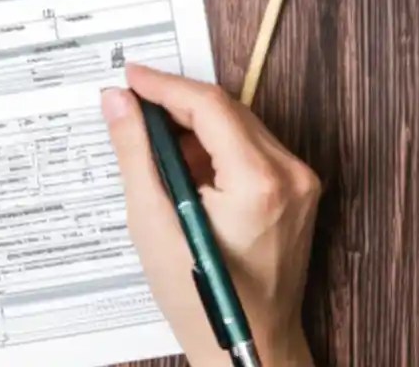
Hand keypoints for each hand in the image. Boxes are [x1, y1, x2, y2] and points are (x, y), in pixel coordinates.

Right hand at [102, 65, 319, 366]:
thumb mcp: (154, 221)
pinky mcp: (298, 192)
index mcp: (259, 181)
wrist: (251, 344)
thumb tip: (118, 103)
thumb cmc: (204, 297)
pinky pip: (253, 149)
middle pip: (227, 110)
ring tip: (154, 141)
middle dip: (177, 103)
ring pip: (240, 126)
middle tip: (132, 103)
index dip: (165, 86)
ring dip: (196, 125)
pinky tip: (186, 164)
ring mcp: (300, 184)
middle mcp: (290, 175)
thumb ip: (136, 152)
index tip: (131, 77)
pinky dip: (217, 147)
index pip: (209, 106)